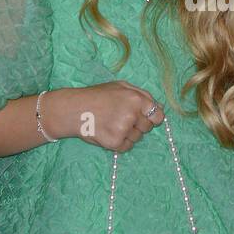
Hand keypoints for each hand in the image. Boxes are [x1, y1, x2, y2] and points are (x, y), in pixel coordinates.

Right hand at [44, 83, 164, 151]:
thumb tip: (159, 107)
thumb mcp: (121, 86)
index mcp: (136, 99)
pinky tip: (109, 132)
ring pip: (137, 137)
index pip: (158, 116)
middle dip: (138, 124)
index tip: (145, 118)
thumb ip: (142, 95)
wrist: (74, 109)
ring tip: (112, 124)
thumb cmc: (97, 95)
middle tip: (121, 118)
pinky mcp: (115, 143)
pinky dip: (121, 143)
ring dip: (129, 134)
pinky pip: (127, 146)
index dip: (153, 117)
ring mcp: (124, 130)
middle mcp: (132, 115)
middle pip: (148, 127)